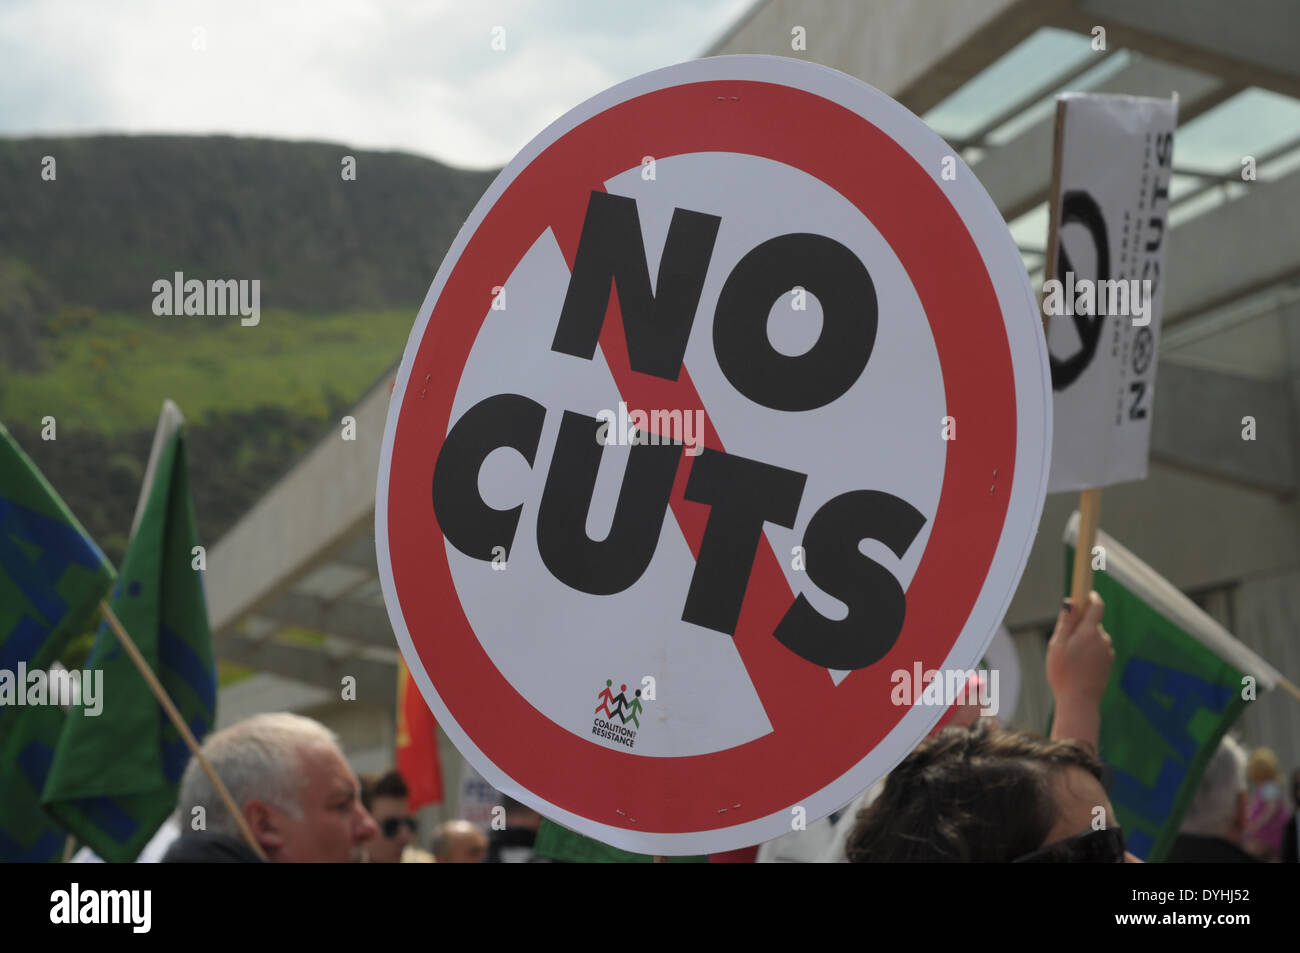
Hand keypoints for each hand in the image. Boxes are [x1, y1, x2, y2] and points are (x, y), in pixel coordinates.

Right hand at [1047, 592, 1113, 749]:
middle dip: (1080, 627)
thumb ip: (1066, 622)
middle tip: (1064, 642)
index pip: (1097, 605)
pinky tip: (1078, 667)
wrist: (1079, 702)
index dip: (1091, 597)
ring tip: (1070, 659)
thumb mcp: (1057, 645)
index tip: (1086, 594)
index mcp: (1089, 632)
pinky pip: (1098, 651)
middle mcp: (1102, 640)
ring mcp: (1107, 653)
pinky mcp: (1108, 664)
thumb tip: (1072, 602)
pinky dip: (1089, 654)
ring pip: (1095, 638)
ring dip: (1084, 642)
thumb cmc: (1064, 673)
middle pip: (1093, 623)